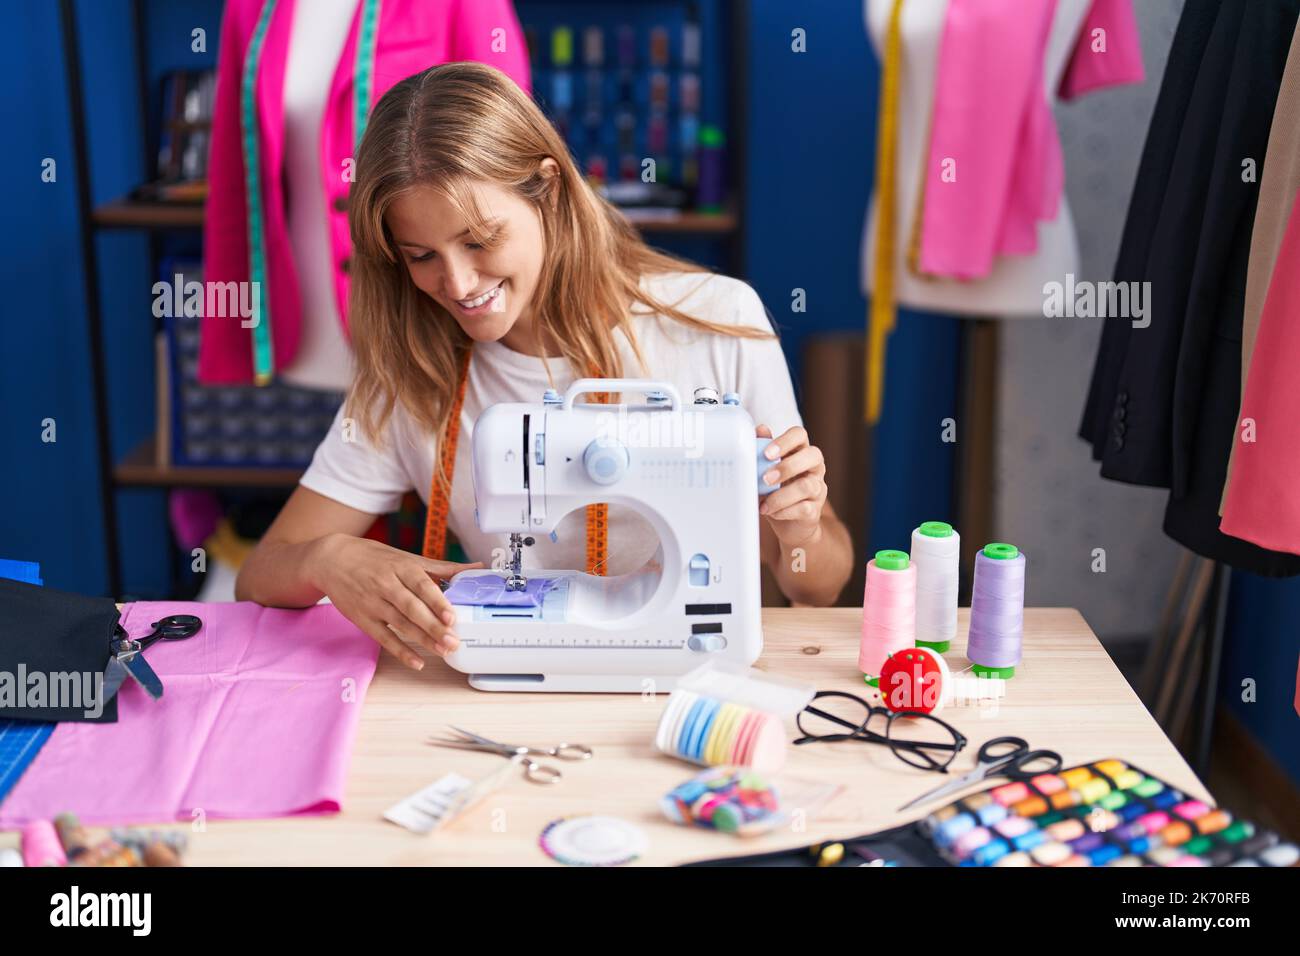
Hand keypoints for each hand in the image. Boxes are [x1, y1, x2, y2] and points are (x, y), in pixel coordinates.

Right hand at [309, 534, 483, 669]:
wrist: (331, 560)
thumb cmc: (374, 558)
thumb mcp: (406, 557)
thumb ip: (441, 567)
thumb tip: (474, 568)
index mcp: (401, 567)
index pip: (421, 585)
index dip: (437, 602)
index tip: (452, 616)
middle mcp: (387, 585)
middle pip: (412, 608)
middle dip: (433, 627)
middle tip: (453, 641)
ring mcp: (373, 603)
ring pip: (400, 625)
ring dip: (422, 640)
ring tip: (443, 651)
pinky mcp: (363, 619)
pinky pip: (384, 638)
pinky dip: (400, 651)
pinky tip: (417, 661)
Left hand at [756, 424, 827, 547]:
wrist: (788, 526)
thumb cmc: (775, 492)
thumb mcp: (764, 471)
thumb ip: (762, 451)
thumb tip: (759, 429)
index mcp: (800, 451)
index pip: (800, 435)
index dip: (785, 441)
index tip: (767, 453)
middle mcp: (814, 467)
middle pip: (813, 455)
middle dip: (787, 466)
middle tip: (765, 479)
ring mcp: (818, 488)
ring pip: (807, 486)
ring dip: (781, 495)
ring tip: (764, 503)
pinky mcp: (815, 510)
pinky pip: (804, 508)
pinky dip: (784, 511)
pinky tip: (771, 512)